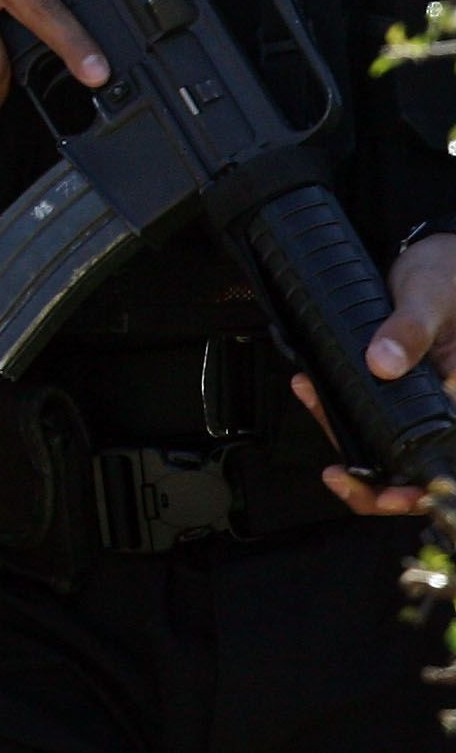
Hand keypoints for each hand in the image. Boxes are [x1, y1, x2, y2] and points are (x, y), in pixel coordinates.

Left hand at [307, 233, 455, 515]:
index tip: (393, 496)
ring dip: (347, 440)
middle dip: (379, 486)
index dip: (426, 490)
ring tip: (313, 403)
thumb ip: (410, 330)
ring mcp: (421, 403)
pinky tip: (311, 389)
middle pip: (418, 470)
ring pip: (386, 449)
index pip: (450, 460)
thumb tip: (383, 364)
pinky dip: (336, 410)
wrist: (437, 256)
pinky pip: (366, 415)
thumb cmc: (449, 275)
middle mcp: (448, 408)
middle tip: (340, 478)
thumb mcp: (431, 296)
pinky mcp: (396, 391)